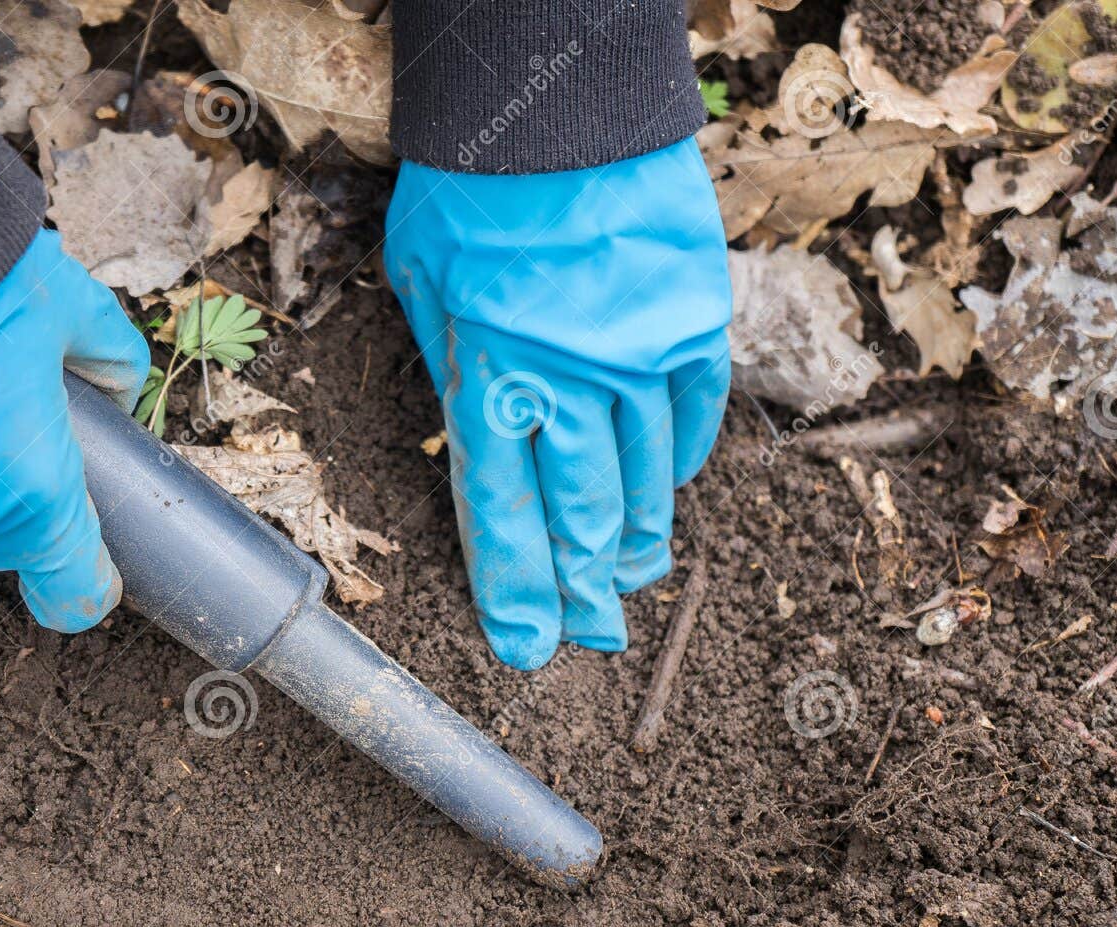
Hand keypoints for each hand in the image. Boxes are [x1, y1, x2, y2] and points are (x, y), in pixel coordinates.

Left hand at [383, 138, 731, 669]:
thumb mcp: (424, 284)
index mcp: (489, 373)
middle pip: (582, 510)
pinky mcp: (693, 315)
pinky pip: (692, 411)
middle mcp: (571, 379)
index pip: (503, 511)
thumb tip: (485, 448)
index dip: (518, 586)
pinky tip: (669, 493)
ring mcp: (642, 351)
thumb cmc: (466, 186)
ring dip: (636, 538)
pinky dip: (679, 458)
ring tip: (630, 583)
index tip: (529, 645)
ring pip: (644, 474)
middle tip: (592, 637)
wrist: (552, 91)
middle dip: (583, 585)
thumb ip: (457, 374)